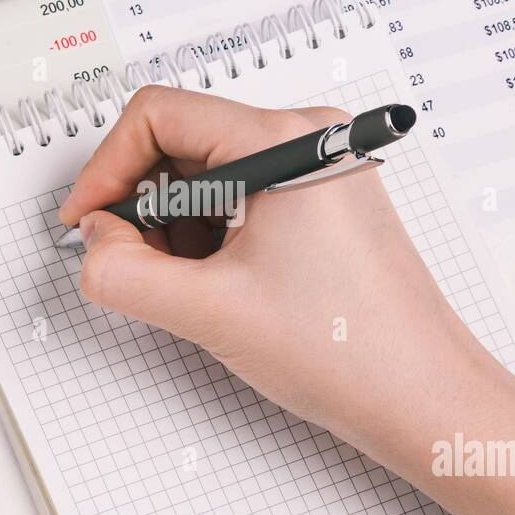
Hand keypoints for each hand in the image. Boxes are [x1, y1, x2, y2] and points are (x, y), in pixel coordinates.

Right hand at [58, 85, 505, 474]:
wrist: (426, 399)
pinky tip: (225, 288)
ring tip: (196, 290)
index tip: (88, 220)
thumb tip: (93, 240)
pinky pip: (245, 197)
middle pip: (184, 142)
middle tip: (140, 268)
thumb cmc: (350, 352)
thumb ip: (123, 272)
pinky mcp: (326, 201)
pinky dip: (214, 236)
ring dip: (180, 228)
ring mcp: (321, 168)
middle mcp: (309, 138)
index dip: (107, 168)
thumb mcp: (209, 312)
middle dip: (147, 207)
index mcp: (284, 141)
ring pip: (211, 174)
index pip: (158, 116)